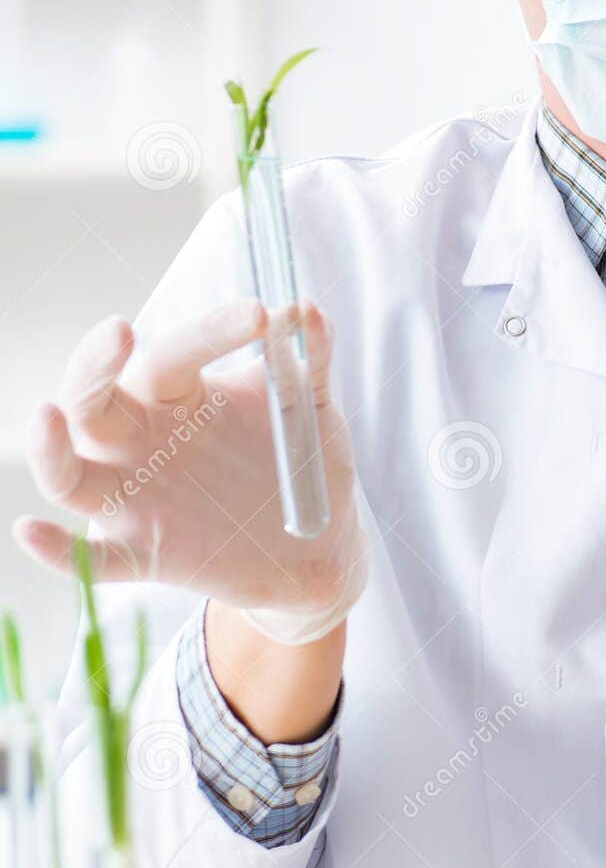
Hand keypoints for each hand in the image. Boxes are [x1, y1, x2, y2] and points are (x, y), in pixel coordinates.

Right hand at [13, 299, 366, 624]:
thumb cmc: (295, 462)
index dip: (211, 330)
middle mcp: (141, 440)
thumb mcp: (307, 408)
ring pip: (68, 473)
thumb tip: (309, 309)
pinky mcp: (143, 553)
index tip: (260, 315)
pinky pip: (89, 558)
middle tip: (120, 330)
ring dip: (50, 448)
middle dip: (95, 364)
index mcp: (178, 394)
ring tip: (48, 416)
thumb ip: (307, 360)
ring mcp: (135, 498)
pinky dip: (57, 550)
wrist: (314, 547)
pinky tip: (30, 532)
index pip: (175, 352)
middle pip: (93, 397)